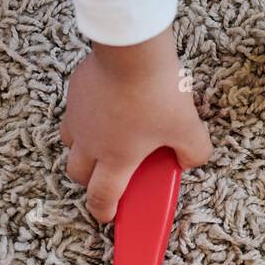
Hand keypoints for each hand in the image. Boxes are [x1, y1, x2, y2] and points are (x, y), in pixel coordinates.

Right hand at [61, 27, 212, 221]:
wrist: (132, 50)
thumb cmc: (158, 91)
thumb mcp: (189, 127)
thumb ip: (194, 152)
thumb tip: (189, 161)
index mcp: (116, 158)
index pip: (102, 195)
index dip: (103, 210)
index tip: (107, 215)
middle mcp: (90, 141)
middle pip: (77, 173)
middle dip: (89, 181)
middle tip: (106, 177)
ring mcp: (78, 116)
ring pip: (70, 143)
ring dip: (82, 149)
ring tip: (104, 141)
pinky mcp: (75, 91)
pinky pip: (75, 113)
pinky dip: (86, 118)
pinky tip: (107, 107)